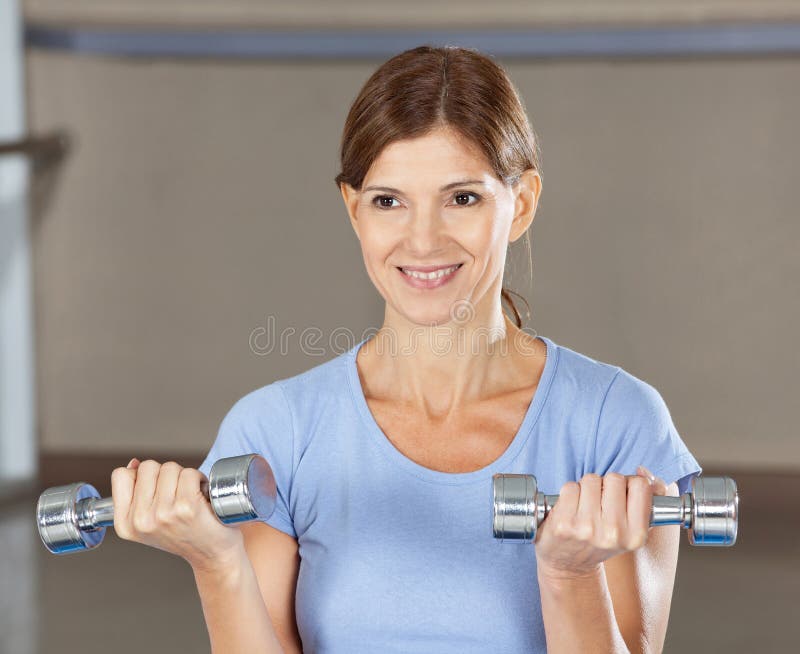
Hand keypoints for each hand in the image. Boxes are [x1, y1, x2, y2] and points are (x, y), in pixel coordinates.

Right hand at [110, 458, 244, 570]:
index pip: (121, 476)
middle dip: (165, 474)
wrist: (213, 556)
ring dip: (183, 475)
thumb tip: (134, 464)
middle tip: (176, 493)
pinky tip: (202, 494)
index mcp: (125, 524)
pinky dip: (199, 478)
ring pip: (169, 467)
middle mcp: (141, 520)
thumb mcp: (149, 521)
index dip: (140, 475)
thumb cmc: (185, 535)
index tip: (156, 489)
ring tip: (189, 495)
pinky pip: (189, 473)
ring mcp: (163, 513)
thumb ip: (135, 494)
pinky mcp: (186, 507)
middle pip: (148, 467)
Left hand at [534, 466, 667, 579]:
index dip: (629, 484)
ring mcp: (587, 528)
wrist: (569, 565)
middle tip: (601, 501)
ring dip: (587, 487)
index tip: (622, 494)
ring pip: (592, 480)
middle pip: (614, 478)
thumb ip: (646, 498)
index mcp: (636, 535)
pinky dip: (570, 493)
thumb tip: (644, 472)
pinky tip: (571, 509)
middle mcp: (613, 533)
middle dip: (607, 485)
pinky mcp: (563, 523)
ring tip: (586, 506)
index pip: (640, 486)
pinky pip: (570, 487)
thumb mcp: (631, 528)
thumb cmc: (601, 540)